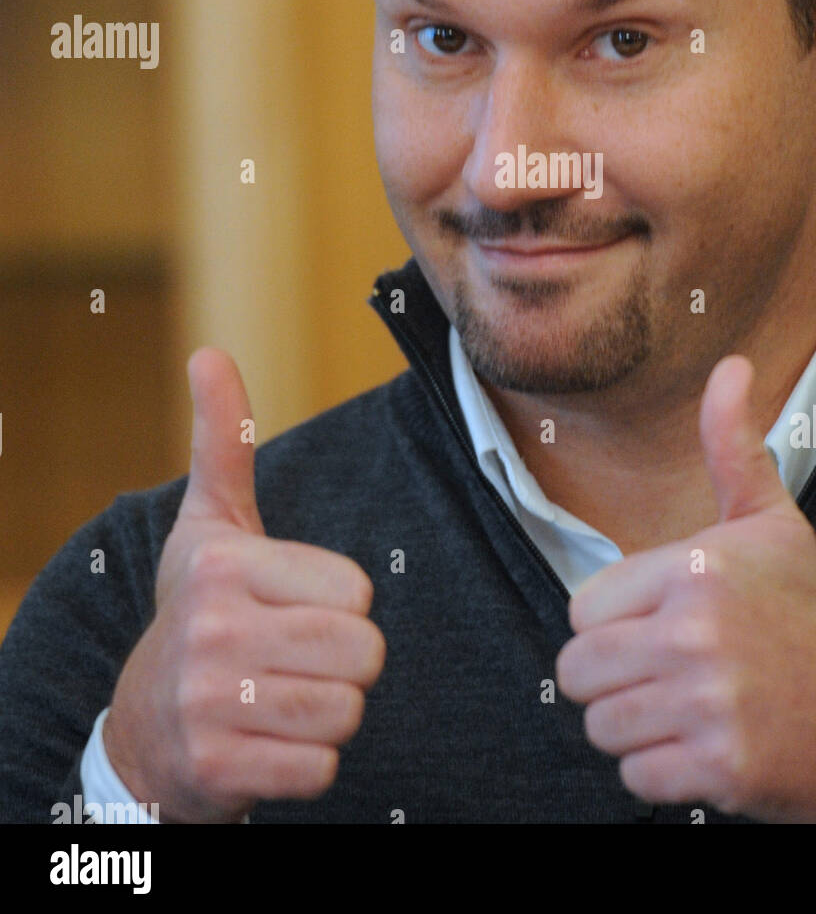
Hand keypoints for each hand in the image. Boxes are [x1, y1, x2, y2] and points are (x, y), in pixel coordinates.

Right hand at [103, 349, 384, 822]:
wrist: (145, 725)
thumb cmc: (200, 609)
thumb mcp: (209, 525)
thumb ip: (222, 441)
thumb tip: (209, 353)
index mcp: (226, 566)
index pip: (358, 591)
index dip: (342, 604)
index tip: (298, 607)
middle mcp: (212, 632)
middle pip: (363, 653)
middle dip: (346, 662)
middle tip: (298, 658)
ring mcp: (209, 705)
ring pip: (348, 712)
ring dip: (329, 713)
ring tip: (283, 698)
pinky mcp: (219, 769)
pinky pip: (324, 769)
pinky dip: (310, 763)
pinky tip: (269, 742)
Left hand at [555, 355, 815, 822]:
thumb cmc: (812, 621)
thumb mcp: (775, 525)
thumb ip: (734, 447)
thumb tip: (731, 363)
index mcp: (696, 566)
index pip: (581, 611)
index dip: (616, 625)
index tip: (666, 629)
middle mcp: (696, 630)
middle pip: (577, 671)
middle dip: (615, 682)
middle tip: (672, 677)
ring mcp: (707, 702)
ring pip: (601, 727)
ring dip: (637, 729)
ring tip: (692, 710)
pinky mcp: (718, 766)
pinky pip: (635, 777)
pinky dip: (664, 774)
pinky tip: (709, 748)